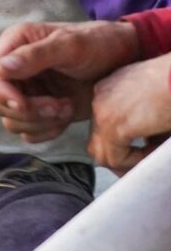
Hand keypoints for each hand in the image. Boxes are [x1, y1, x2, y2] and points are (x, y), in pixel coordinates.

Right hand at [0, 20, 139, 142]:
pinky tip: (66, 116)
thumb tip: (2, 68)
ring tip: (66, 108)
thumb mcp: (71, 45)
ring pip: (12, 121)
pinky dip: (47, 131)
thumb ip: (36, 55)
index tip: (24, 104)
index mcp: (15, 45)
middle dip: (28, 111)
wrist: (123, 62)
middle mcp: (16, 69)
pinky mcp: (40, 110)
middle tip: (57, 106)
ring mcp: (27, 91)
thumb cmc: (99, 44)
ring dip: (40, 122)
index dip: (2, 93)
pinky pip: (29, 132)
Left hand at [88, 53, 170, 172]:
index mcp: (109, 88)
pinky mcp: (114, 126)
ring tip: (150, 157)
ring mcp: (103, 112)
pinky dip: (135, 162)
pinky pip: (116, 159)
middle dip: (119, 155)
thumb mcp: (153, 97)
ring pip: (101, 153)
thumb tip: (145, 141)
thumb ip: (142, 118)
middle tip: (141, 161)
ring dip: (127, 161)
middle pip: (97, 140)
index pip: (102, 124)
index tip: (144, 146)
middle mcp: (100, 97)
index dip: (122, 141)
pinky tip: (153, 152)